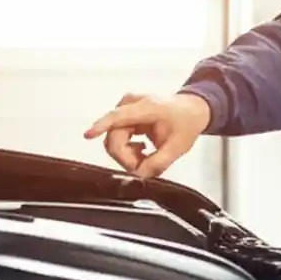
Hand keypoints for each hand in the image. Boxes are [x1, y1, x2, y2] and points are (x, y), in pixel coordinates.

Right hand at [84, 92, 210, 178]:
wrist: (192, 109)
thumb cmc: (187, 123)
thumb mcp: (178, 147)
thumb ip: (158, 163)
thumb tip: (139, 176)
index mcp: (148, 107)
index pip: (119, 117)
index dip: (101, 126)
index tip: (88, 135)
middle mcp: (132, 104)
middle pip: (115, 137)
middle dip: (126, 158)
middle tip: (144, 166)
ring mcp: (126, 108)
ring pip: (114, 139)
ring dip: (127, 155)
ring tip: (146, 156)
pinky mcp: (124, 114)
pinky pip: (117, 136)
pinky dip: (127, 149)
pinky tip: (142, 149)